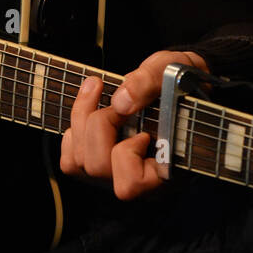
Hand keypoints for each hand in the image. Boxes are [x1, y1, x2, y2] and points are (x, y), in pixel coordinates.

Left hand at [59, 49, 209, 199]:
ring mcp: (117, 177)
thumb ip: (151, 81)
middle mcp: (140, 184)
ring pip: (78, 163)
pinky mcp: (97, 167)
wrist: (177, 85)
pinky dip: (73, 132)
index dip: (127, 153)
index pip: (131, 183)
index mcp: (166, 171)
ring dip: (81, 121)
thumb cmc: (182, 82)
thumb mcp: (175, 69)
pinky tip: (90, 110)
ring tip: (97, 89)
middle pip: (98, 167)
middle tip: (117, 100)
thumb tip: (120, 102)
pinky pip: (69, 160)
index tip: (143, 130)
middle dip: (100, 124)